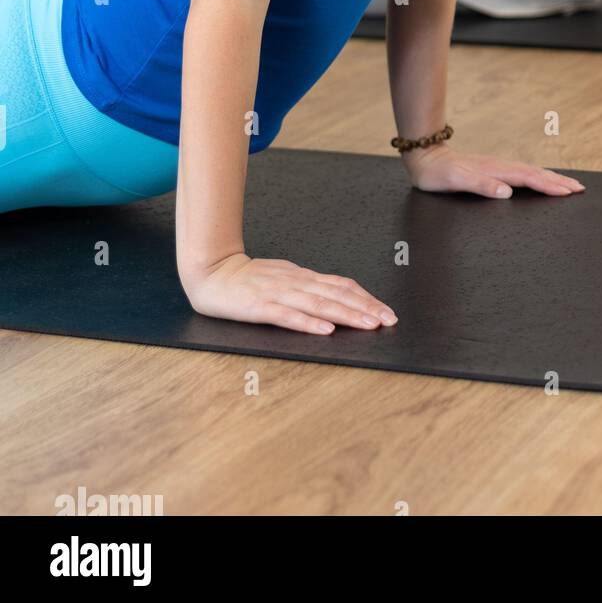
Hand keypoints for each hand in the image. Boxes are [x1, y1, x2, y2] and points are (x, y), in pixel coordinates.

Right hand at [181, 253, 395, 335]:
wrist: (212, 271)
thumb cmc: (249, 278)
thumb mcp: (284, 277)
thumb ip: (307, 286)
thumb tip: (336, 295)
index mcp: (302, 277)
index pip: (341, 286)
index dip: (365, 298)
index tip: (386, 311)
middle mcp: (296, 282)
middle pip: (337, 294)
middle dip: (366, 308)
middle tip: (388, 320)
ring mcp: (278, 293)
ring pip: (319, 304)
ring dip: (346, 315)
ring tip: (368, 325)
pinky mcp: (260, 307)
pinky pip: (288, 316)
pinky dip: (309, 323)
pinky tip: (325, 331)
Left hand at [401, 143, 584, 198]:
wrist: (425, 156)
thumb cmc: (438, 174)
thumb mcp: (456, 181)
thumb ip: (482, 186)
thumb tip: (507, 193)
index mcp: (496, 171)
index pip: (529, 179)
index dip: (550, 186)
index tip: (569, 192)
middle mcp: (500, 167)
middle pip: (536, 173)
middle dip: (559, 181)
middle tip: (580, 189)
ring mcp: (498, 167)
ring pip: (531, 172)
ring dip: (551, 178)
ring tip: (568, 184)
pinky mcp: (494, 169)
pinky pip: (523, 173)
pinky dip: (537, 176)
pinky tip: (540, 179)